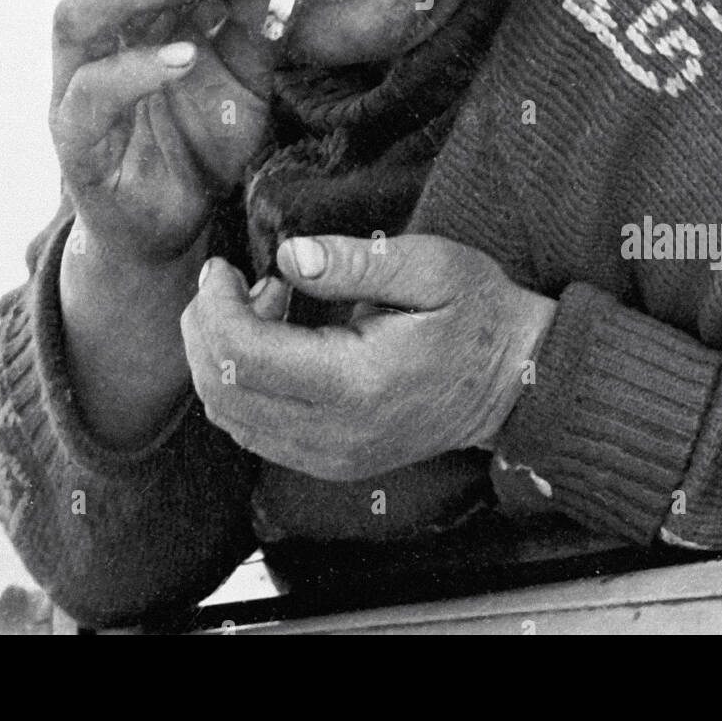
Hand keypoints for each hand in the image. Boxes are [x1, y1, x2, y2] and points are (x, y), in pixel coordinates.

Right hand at [49, 0, 295, 265]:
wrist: (172, 230)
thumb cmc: (201, 147)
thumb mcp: (246, 84)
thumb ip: (258, 31)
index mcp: (140, 23)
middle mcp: (101, 45)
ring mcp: (77, 89)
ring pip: (78, 19)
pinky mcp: (74, 139)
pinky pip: (91, 94)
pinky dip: (136, 71)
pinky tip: (183, 58)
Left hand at [182, 234, 557, 479]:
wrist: (515, 382)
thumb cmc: (476, 313)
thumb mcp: (432, 266)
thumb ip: (357, 261)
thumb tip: (289, 257)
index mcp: (356, 383)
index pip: (242, 356)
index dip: (215, 306)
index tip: (223, 266)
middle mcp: (335, 434)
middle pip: (222, 391)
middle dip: (206, 327)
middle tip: (234, 279)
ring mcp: (330, 457)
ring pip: (230, 415)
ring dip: (223, 353)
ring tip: (267, 303)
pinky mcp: (330, 463)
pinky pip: (254, 429)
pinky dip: (242, 381)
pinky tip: (277, 339)